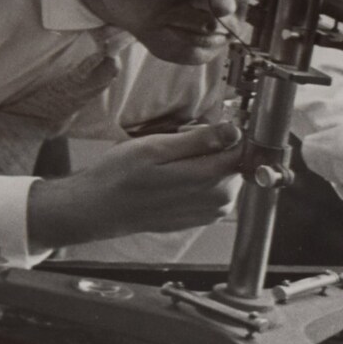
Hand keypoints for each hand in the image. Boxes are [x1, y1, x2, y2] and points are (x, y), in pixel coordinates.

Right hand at [27, 122, 242, 253]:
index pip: (243, 145)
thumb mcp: (156, 147)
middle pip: (234, 159)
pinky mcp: (202, 216)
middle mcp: (219, 201)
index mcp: (211, 181)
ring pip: (223, 172)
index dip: (222, 129)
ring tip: (170, 159)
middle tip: (176, 141)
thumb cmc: (120, 177)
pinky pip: (212, 187)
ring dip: (204, 160)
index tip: (197, 127)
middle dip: (212, 145)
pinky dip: (197, 175)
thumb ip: (199, 140)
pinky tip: (171, 174)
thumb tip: (234, 129)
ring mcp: (211, 212)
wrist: (99, 209)